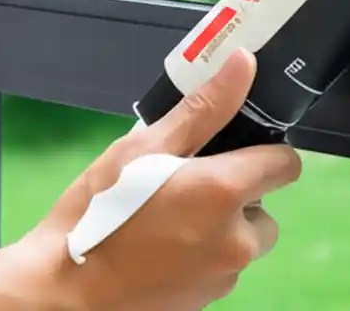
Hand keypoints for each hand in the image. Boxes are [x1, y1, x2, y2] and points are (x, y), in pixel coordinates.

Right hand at [17, 49, 301, 310]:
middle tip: (184, 187)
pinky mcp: (209, 302)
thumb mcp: (142, 149)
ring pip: (243, 240)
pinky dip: (202, 257)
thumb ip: (203, 108)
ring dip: (220, 229)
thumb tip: (244, 63)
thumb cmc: (95, 214)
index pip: (285, 164)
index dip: (261, 152)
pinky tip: (161, 250)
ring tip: (168, 221)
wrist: (64, 293)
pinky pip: (221, 268)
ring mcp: (225, 277)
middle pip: (265, 206)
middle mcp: (236, 240)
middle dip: (236, 195)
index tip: (228, 152)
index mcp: (225, 193)